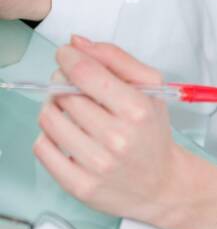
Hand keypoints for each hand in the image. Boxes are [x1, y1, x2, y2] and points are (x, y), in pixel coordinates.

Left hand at [33, 35, 180, 221]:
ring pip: (49, 118)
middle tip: (72, 88)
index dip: (68, 58)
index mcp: (137, 110)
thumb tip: (77, 43)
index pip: (85, 73)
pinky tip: (65, 136)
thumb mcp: (150, 89)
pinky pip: (42, 148)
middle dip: (62, 83)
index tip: (66, 56)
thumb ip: (116, 59)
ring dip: (53, 108)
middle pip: (64, 94)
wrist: (162, 185)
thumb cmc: (152, 134)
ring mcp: (96, 165)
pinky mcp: (79, 185)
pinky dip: (48, 136)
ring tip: (68, 112)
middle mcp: (117, 139)